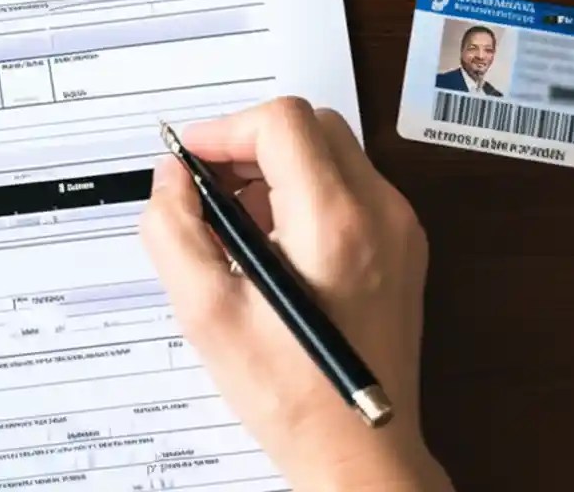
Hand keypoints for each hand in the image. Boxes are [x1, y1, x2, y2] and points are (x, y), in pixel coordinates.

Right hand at [140, 99, 453, 490]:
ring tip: (235, 226)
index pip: (281, 122)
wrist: (361, 450)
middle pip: (310, 126)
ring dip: (275, 169)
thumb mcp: (207, 314)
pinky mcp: (402, 248)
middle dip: (249, 144)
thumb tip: (171, 179)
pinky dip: (303, 194)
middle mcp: (380, 214)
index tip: (189, 160)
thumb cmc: (292, 396)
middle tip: (208, 189)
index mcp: (335, 224)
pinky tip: (271, 246)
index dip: (224, 130)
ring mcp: (399, 230)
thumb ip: (175, 231)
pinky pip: (349, 188)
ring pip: (331, 153)